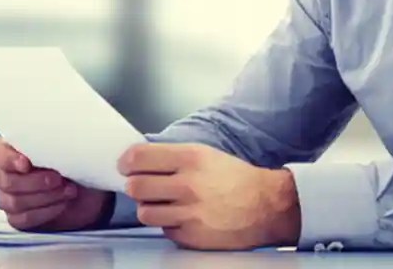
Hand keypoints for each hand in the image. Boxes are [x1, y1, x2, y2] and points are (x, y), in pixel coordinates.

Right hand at [0, 137, 111, 230]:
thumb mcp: (62, 146)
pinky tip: (62, 203)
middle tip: (59, 177)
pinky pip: (23, 219)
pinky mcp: (18, 217)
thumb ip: (49, 141)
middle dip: (35, 181)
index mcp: (8, 149)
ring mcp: (7, 197)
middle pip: (4, 180)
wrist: (87, 188)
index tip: (27, 164)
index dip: (8, 160)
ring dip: (44, 197)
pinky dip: (45, 212)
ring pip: (13, 202)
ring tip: (67, 190)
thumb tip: (49, 138)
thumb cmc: (70, 160)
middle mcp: (2, 173)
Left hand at [118, 143, 300, 250]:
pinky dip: (168, 224)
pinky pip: (163, 230)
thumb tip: (135, 160)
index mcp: (190, 158)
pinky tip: (182, 216)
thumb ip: (170, 156)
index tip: (125, 166)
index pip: (139, 158)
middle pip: (135, 187)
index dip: (126, 162)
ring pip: (145, 212)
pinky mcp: (193, 236)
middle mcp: (188, 185)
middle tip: (143, 186)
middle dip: (135, 186)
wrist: (267, 206)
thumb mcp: (203, 154)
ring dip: (149, 207)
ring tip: (163, 203)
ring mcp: (190, 213)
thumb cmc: (234, 177)